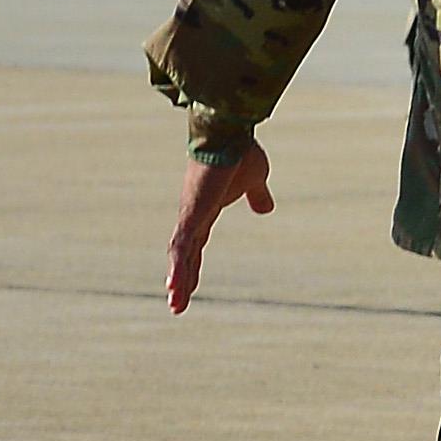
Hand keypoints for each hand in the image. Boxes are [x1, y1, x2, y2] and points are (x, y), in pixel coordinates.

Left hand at [165, 139, 271, 312]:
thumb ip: (258, 196)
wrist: (228, 134)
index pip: (196, 245)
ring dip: (179, 281)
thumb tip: (266, 209)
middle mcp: (193, 217)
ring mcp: (190, 216)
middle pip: (185, 256)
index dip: (192, 267)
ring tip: (175, 305)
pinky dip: (178, 267)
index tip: (188, 287)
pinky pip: (182, 246)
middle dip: (183, 281)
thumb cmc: (240, 152)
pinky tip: (174, 286)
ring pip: (181, 256)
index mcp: (205, 211)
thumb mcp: (255, 180)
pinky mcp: (192, 214)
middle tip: (177, 306)